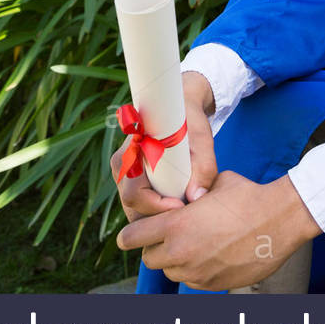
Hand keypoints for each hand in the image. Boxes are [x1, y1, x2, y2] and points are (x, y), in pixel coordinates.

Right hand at [110, 71, 218, 222]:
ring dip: (158, 215)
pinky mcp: (132, 183)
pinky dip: (157, 212)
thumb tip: (197, 198)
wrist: (181, 108)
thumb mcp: (202, 140)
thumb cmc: (191, 122)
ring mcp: (124, 176)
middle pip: (132, 207)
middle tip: (188, 212)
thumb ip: (203, 167)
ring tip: (185, 208)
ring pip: (135, 211)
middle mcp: (121, 166)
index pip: (135, 194)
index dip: (157, 206)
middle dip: (159, 216)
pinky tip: (179, 206)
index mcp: (130, 153)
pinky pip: (140, 208)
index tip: (182, 204)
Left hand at [115, 170, 320, 290]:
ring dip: (177, 260)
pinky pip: (192, 281)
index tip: (137, 231)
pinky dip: (197, 271)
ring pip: (171, 271)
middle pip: (148, 258)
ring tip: (197, 244)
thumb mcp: (214, 184)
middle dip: (156, 247)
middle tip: (172, 235)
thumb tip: (186, 192)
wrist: (281, 219)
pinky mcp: (212, 284)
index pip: (129, 238)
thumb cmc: (249, 197)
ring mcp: (196, 272)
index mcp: (174, 226)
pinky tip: (214, 255)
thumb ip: (192, 192)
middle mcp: (180, 253)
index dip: (132, 234)